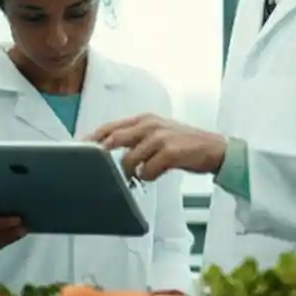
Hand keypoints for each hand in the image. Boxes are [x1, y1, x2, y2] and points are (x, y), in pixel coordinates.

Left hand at [85, 113, 227, 181]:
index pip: (110, 126)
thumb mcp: (158, 134)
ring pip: (130, 159)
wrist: (215, 149)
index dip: (94, 138)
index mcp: (144, 119)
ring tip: (140, 175)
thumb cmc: (184, 145)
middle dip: (103, 155)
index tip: (81, 148)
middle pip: (114, 139)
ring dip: (131, 172)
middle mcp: (150, 125)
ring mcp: (160, 137)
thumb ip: (135, 139)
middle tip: (98, 168)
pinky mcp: (171, 152)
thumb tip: (109, 149)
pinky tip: (157, 174)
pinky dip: (149, 176)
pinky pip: (148, 170)